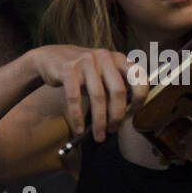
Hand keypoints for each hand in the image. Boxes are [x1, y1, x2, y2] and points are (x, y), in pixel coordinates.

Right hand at [28, 45, 148, 141]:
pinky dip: (77, 117)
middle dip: (117, 115)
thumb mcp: (102, 74)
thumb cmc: (82, 72)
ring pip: (97, 96)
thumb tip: (125, 115)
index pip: (138, 76)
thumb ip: (114, 88)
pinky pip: (74, 98)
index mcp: (118, 58)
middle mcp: (104, 57)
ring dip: (99, 121)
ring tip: (98, 136)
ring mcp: (86, 61)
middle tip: (113, 130)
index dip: (140, 96)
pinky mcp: (68, 69)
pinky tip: (79, 129)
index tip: (134, 112)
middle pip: (118, 91)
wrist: (51, 58)